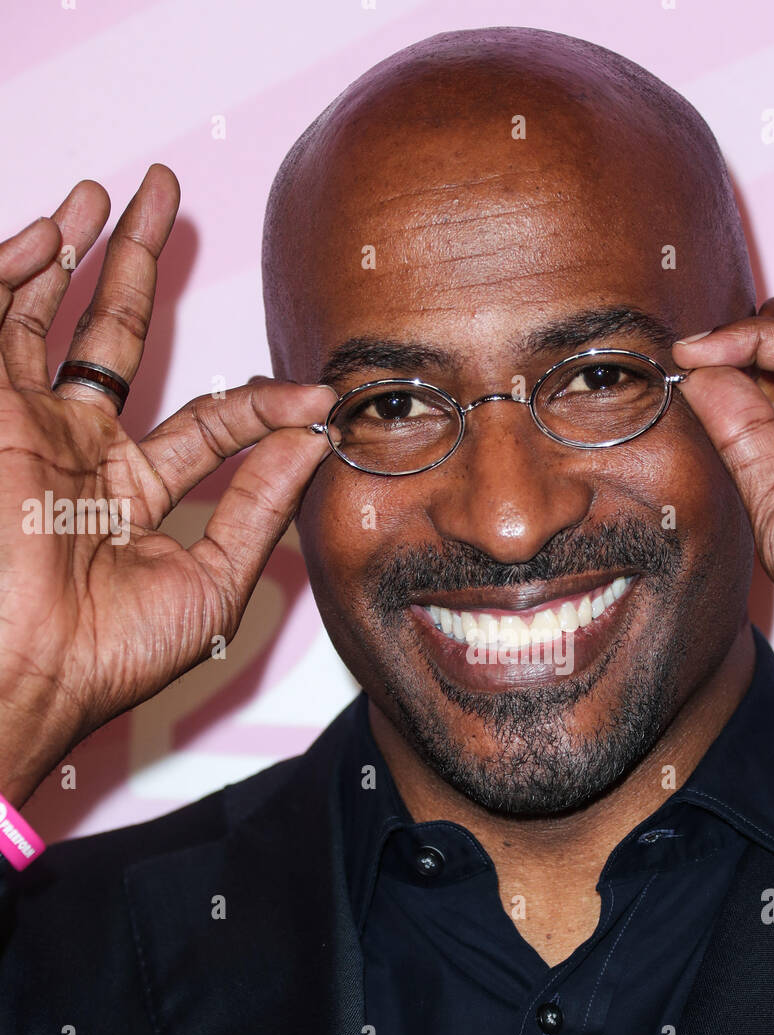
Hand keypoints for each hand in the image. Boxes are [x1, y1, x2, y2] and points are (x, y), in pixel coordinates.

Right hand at [0, 167, 334, 804]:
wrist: (27, 675)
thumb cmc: (108, 654)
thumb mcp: (211, 579)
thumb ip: (258, 505)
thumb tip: (314, 440)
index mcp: (130, 491)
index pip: (208, 420)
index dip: (263, 403)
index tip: (320, 393)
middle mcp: (78, 450)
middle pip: (114, 338)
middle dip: (139, 267)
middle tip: (165, 199)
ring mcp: (27, 427)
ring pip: (49, 317)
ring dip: (78, 252)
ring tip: (115, 197)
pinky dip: (19, 275)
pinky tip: (59, 232)